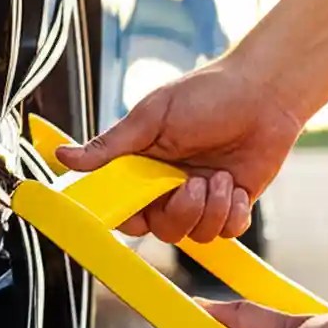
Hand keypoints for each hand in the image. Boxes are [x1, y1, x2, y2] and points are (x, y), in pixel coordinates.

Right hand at [56, 58, 303, 242]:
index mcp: (144, 167)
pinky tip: (238, 186)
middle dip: (180, 212)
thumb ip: (110, 146)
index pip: (123, 208)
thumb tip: (62, 157)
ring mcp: (203, 198)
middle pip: (161, 229)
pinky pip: (227, 232)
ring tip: (222, 177)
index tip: (137, 206)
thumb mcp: (152, 117)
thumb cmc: (208, 94)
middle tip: (193, 182)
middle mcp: (171, 187)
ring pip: (196, 235)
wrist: (264, 92)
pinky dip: (234, 214)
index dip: (126, 215)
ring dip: (211, 209)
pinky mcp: (234, 204)